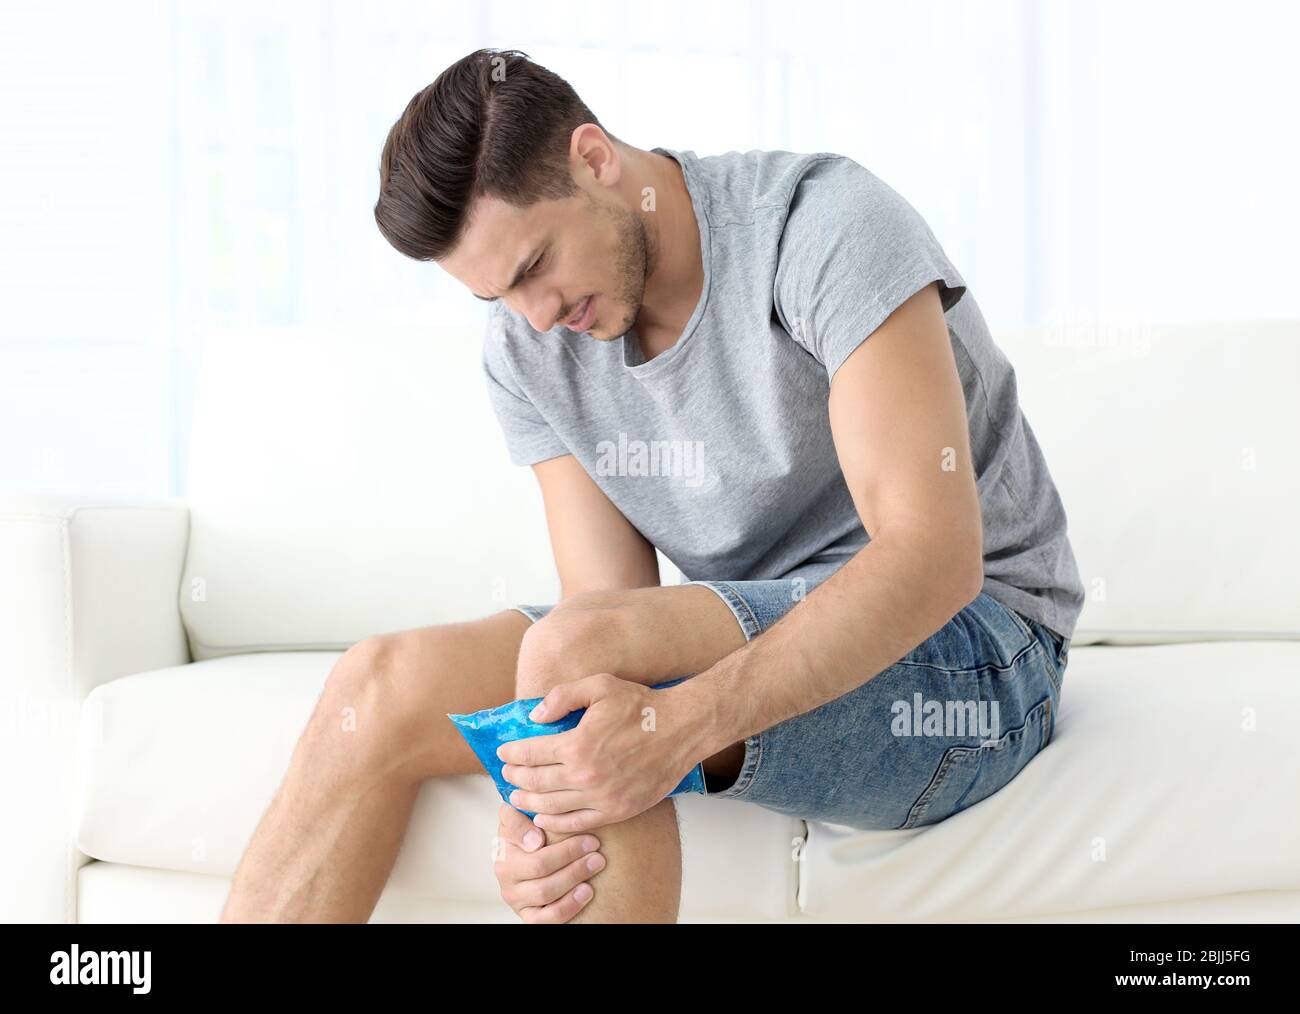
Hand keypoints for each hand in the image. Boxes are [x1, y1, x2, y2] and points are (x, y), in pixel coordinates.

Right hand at [493, 803, 605, 923]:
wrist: (539, 863)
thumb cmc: (536, 836)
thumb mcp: (525, 819)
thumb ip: (521, 817)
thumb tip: (535, 840)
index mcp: (504, 847)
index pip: (521, 839)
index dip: (545, 831)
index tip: (580, 830)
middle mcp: (505, 874)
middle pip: (539, 866)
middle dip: (571, 854)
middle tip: (595, 845)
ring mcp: (516, 898)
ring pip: (545, 891)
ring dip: (575, 875)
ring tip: (597, 863)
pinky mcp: (528, 917)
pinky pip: (547, 919)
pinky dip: (569, 905)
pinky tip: (587, 891)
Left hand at [497, 673, 703, 834]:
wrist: (682, 729)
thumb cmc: (641, 706)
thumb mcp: (599, 686)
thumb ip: (562, 697)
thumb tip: (534, 716)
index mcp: (577, 744)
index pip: (531, 753)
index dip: (513, 753)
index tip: (503, 752)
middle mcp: (585, 776)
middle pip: (535, 783)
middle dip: (515, 778)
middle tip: (506, 774)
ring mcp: (601, 798)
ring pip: (551, 806)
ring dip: (528, 803)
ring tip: (516, 797)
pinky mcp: (617, 811)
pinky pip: (577, 822)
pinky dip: (555, 822)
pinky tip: (542, 818)